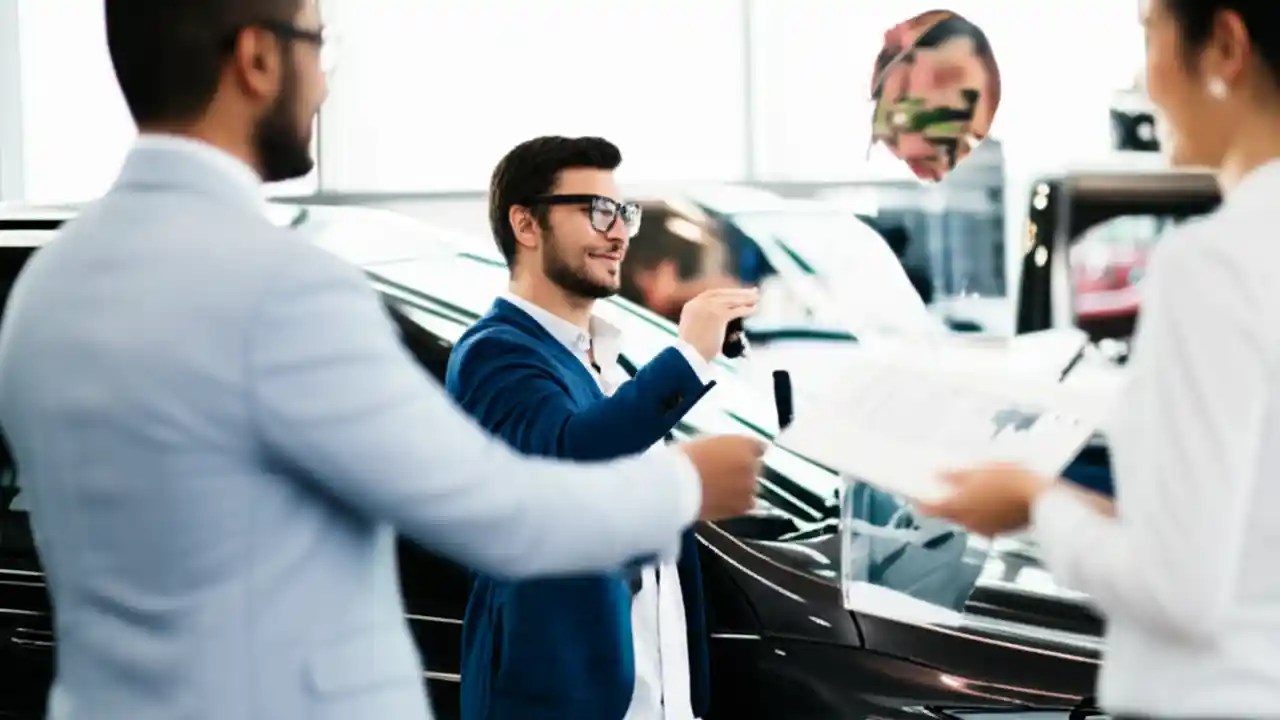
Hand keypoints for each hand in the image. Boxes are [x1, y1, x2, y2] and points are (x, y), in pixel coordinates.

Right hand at [677, 435, 764, 520]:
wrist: (679, 485)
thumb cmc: (683, 460)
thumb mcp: (702, 444)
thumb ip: (720, 449)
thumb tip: (719, 455)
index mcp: (743, 443)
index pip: (759, 447)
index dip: (748, 453)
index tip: (739, 457)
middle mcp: (751, 463)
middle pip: (755, 467)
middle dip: (742, 471)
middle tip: (722, 475)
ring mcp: (749, 486)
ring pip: (751, 488)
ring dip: (740, 489)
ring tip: (718, 491)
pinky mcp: (742, 506)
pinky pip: (746, 505)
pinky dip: (736, 505)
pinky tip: (720, 503)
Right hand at [678, 288, 758, 361]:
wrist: (688, 357)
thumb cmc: (690, 351)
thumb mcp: (692, 332)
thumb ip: (702, 322)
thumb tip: (718, 322)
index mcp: (691, 306)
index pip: (712, 294)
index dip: (727, 293)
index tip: (737, 293)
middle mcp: (700, 303)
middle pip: (724, 294)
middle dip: (739, 293)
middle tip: (752, 292)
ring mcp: (709, 308)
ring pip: (732, 300)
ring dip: (746, 299)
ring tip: (756, 299)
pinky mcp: (719, 315)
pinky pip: (737, 310)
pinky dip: (747, 310)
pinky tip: (754, 310)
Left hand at [915, 463, 1053, 535]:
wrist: (1042, 497)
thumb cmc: (1009, 480)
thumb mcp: (979, 471)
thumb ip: (955, 475)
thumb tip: (938, 475)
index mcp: (958, 508)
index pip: (930, 509)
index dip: (919, 501)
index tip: (913, 495)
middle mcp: (968, 523)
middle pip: (948, 514)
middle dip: (944, 502)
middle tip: (943, 487)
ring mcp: (985, 529)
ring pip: (967, 518)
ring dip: (965, 507)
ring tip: (971, 490)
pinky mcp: (1001, 530)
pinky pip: (984, 520)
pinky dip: (982, 511)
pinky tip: (990, 498)